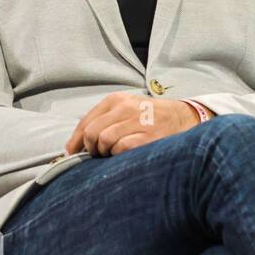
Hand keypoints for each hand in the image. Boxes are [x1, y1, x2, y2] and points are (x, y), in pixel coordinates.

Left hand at [64, 92, 196, 156]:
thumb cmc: (149, 116)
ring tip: (115, 153)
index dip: (75, 141)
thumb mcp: (125, 109)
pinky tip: (127, 153)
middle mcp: (125, 108)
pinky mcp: (147, 137)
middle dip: (90, 148)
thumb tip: (73, 146)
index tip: (73, 152)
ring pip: (104, 141)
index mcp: (116, 100)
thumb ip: (102, 121)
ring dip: (106, 152)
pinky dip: (119, 155)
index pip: (85, 122)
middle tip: (98, 154)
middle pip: (91, 133)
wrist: (182, 118)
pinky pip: (120, 149)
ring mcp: (137, 122)